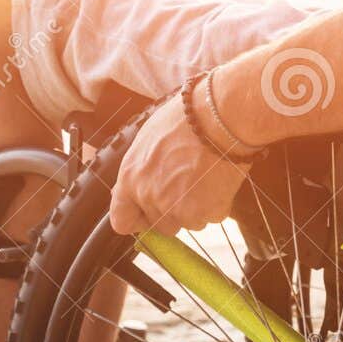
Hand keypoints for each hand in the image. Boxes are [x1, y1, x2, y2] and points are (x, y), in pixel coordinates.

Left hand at [109, 95, 247, 234]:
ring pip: (189, 224)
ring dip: (199, 209)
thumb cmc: (185, 118)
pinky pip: (212, 218)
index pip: (122, 220)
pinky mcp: (203, 212)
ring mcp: (176, 208)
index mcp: (130, 178)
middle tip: (190, 187)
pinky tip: (220, 179)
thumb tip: (135, 185)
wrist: (219, 116)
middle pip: (160, 225)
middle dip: (175, 212)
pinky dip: (219, 204)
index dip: (137, 220)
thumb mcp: (148, 139)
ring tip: (207, 178)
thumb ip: (140, 170)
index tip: (149, 215)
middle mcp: (149, 197)